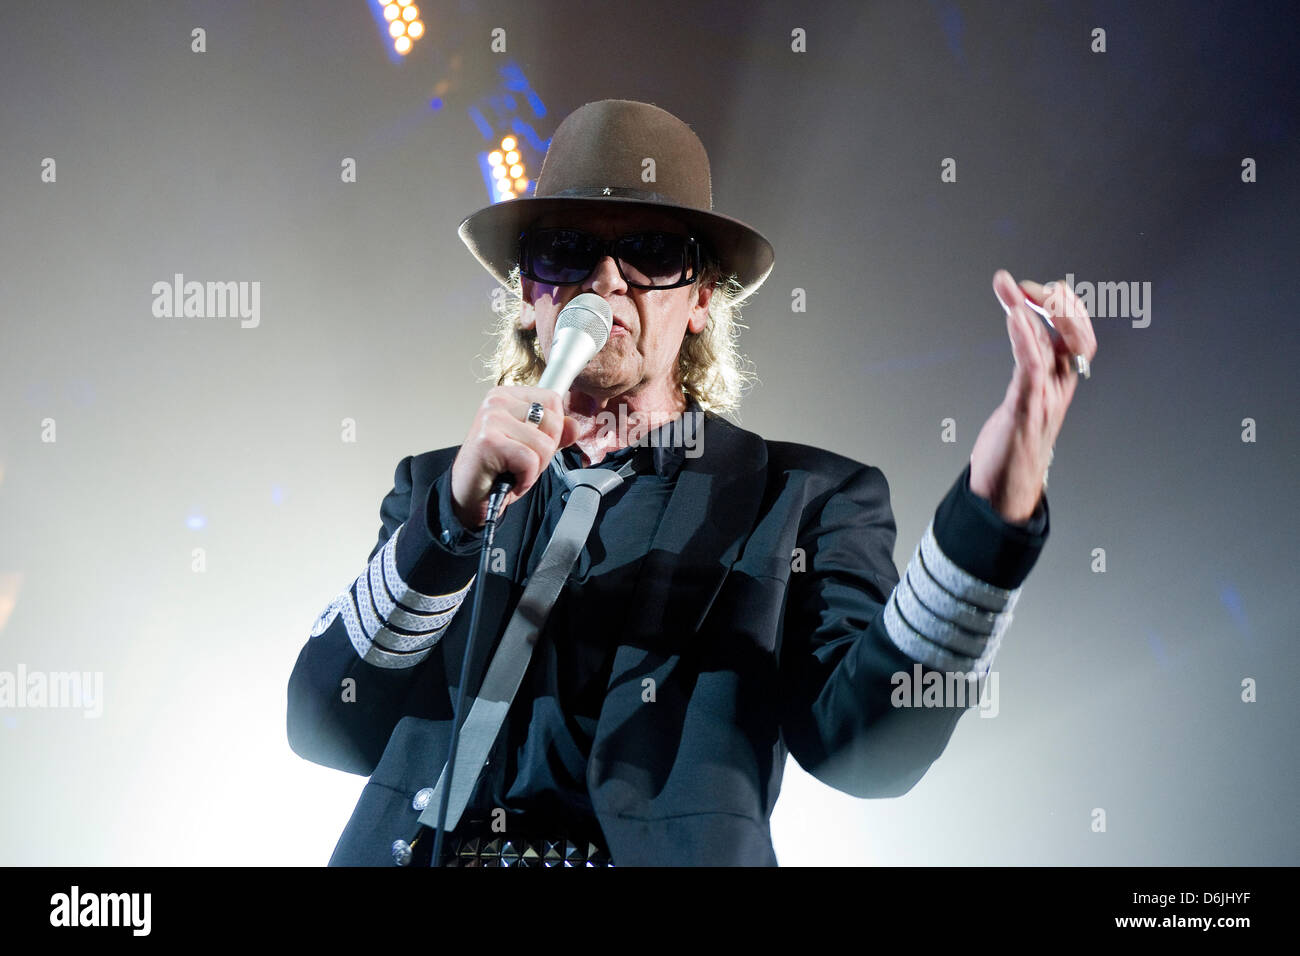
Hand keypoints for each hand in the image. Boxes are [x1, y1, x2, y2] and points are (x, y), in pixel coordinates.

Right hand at [450, 386, 581, 528]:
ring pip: (544, 444)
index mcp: (508, 395)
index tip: (530, 445)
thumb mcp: (533, 449)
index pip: (553, 400)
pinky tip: (508, 479)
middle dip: (545, 452)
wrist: (470, 497)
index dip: (553, 430)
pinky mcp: (489, 441)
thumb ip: (555, 435)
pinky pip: (530, 460)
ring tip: (513, 470)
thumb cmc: (497, 471)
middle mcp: (497, 401)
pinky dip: (525, 478)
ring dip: (534, 468)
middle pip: (553, 422)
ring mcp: (491, 418)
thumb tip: (574, 425)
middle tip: (520, 462)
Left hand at [968, 270, 1097, 521]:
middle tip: (1028, 285)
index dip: (1065, 308)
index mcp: (1059, 385)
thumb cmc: (1010, 451)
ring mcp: (1044, 400)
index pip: (1077, 337)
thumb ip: (1029, 373)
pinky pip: (1030, 367)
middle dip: (1059, 304)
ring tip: (1014, 287)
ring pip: (1055, 347)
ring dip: (1034, 310)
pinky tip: (1012, 314)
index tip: (1036, 288)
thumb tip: (1025, 341)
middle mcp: (1058, 389)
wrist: (1003, 497)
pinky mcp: (1024, 411)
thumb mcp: (1024, 403)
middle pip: (1078, 336)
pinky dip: (1024, 337)